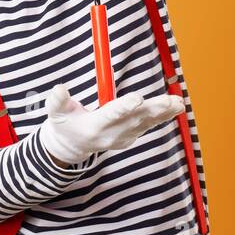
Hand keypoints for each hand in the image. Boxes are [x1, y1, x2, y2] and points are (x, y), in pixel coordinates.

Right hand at [38, 83, 186, 166]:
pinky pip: (149, 126)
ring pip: (146, 123)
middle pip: (135, 120)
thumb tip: (59, 88)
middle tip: (169, 100)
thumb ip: (57, 101)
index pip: (111, 115)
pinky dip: (163, 116)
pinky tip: (176, 106)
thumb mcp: (55, 113)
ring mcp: (123, 138)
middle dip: (153, 109)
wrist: (72, 147)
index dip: (124, 107)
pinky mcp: (131, 137)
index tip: (138, 98)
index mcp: (93, 127)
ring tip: (179, 103)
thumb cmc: (64, 124)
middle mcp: (111, 135)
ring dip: (163, 113)